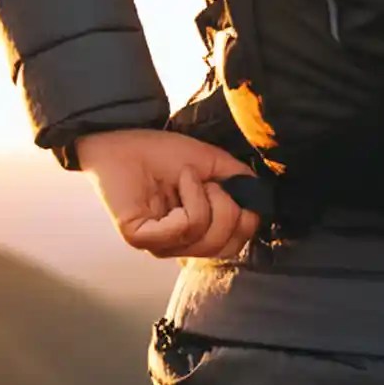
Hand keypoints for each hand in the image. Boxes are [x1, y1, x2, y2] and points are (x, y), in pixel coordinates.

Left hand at [76, 129, 260, 258]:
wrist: (124, 138)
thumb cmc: (161, 153)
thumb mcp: (213, 164)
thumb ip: (239, 182)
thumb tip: (259, 199)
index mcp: (196, 233)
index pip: (236, 244)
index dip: (246, 218)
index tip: (230, 187)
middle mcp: (179, 245)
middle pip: (227, 246)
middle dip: (229, 208)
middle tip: (209, 182)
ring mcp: (159, 244)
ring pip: (207, 237)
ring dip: (206, 197)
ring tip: (189, 177)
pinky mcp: (141, 237)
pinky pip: (185, 227)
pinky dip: (192, 198)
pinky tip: (181, 181)